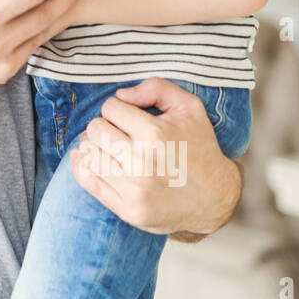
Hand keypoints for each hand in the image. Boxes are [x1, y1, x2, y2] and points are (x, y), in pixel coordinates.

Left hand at [68, 77, 240, 236]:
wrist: (215, 198)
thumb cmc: (199, 147)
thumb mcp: (189, 107)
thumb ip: (156, 88)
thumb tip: (121, 94)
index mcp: (155, 134)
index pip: (110, 108)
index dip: (118, 108)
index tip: (128, 117)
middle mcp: (141, 163)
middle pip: (94, 130)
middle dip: (104, 126)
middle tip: (117, 131)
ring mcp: (133, 190)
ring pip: (88, 154)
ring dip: (94, 146)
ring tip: (110, 146)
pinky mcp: (127, 210)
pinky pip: (88, 181)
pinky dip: (83, 166)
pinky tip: (93, 158)